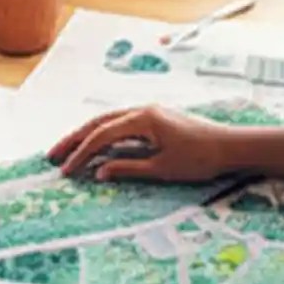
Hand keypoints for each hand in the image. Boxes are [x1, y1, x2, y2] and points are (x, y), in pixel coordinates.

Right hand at [48, 106, 235, 182]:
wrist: (230, 146)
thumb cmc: (200, 159)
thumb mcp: (162, 169)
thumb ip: (128, 168)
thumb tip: (99, 172)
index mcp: (142, 120)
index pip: (101, 136)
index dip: (81, 154)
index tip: (66, 171)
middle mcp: (142, 111)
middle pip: (98, 123)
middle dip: (74, 139)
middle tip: (52, 156)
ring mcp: (149, 112)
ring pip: (108, 121)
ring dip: (86, 135)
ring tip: (67, 149)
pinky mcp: (155, 118)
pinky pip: (121, 123)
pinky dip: (103, 133)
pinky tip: (96, 144)